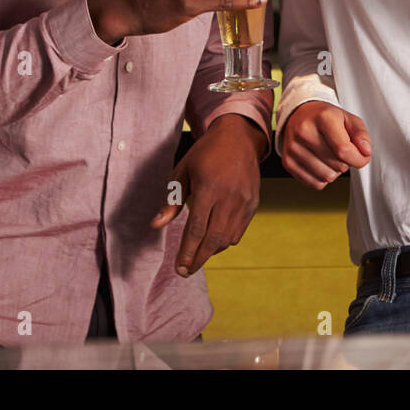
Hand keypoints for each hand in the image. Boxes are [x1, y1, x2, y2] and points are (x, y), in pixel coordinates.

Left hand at [151, 113, 263, 276]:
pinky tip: (214, 240)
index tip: (179, 268)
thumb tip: (155, 225)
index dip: (187, 252)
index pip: (196, 230)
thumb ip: (171, 201)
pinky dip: (226, 240)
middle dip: (198, 259)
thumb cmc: (206, 154)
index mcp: (209, 189)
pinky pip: (239, 231)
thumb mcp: (183, 172)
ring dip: (212, 251)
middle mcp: (229, 198)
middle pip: (213, 240)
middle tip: (186, 271)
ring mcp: (244, 201)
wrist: (239, 137)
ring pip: (228, 238)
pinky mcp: (253, 203)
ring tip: (198, 255)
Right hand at [280, 101, 371, 189]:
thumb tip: (366, 152)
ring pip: (327, 177)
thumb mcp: (348, 118)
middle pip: (337, 165)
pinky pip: (315, 183)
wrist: (299, 115)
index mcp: (323, 118)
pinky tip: (320, 163)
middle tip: (341, 151)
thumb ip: (361, 135)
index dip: (359, 159)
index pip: (344, 150)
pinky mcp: (287, 162)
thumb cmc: (325, 118)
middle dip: (346, 162)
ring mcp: (293, 148)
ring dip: (335, 171)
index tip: (362, 157)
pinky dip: (322, 177)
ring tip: (330, 156)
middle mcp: (304, 132)